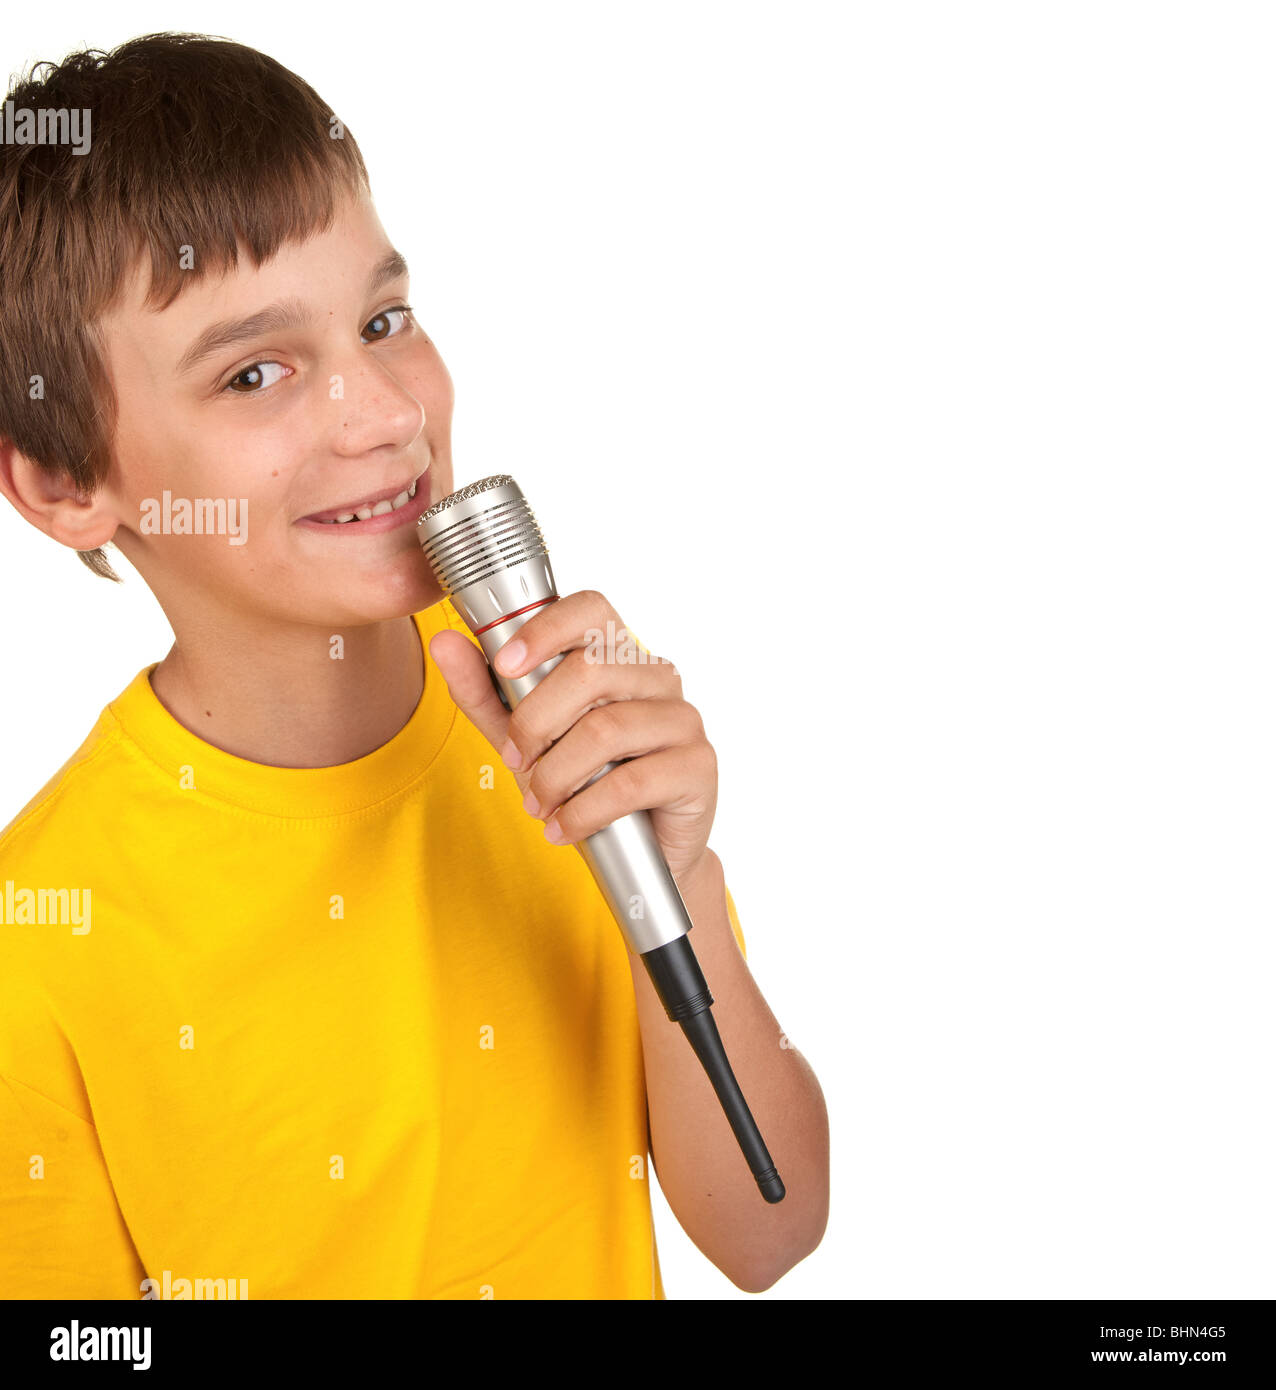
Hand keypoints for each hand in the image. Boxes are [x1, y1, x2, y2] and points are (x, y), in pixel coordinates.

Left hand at [427, 589, 717, 886]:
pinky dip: (584, 811)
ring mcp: (683, 719)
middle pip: (590, 671)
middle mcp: (657, 677)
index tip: (504, 666)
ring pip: (605, 729)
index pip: (590, 609)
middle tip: (516, 762)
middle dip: (535, 722)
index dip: (544, 630)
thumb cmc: (586, 781)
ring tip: (538, 804)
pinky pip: (632, 782)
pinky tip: (563, 827)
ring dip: (556, 775)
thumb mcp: (524, 736)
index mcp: (619, 655)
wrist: (641, 855)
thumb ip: (486, 692)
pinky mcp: (698, 767)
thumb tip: (444, 642)